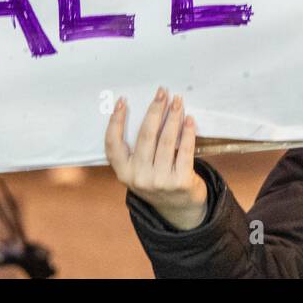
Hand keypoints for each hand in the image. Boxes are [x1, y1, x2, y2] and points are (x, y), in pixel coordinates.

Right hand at [105, 87, 209, 230]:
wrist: (179, 209)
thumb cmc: (157, 179)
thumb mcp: (140, 170)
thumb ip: (138, 149)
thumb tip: (149, 110)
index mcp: (123, 173)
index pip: (113, 145)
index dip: (116, 122)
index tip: (122, 101)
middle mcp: (139, 178)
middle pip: (145, 136)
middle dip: (154, 110)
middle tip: (162, 93)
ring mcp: (160, 181)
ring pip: (166, 140)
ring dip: (173, 117)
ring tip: (178, 101)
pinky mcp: (180, 182)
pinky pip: (185, 150)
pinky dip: (187, 132)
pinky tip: (189, 120)